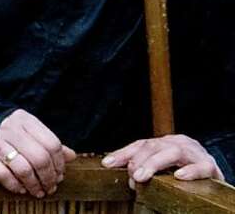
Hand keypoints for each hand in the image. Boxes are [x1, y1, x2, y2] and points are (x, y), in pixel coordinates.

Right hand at [0, 109, 76, 197]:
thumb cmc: (8, 127)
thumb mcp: (29, 127)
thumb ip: (49, 141)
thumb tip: (71, 156)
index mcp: (25, 120)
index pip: (51, 144)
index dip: (59, 164)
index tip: (60, 174)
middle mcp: (11, 129)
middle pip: (39, 158)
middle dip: (48, 178)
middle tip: (51, 187)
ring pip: (22, 168)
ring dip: (33, 185)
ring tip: (38, 191)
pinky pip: (1, 174)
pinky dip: (13, 185)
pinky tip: (20, 189)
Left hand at [102, 134, 224, 187]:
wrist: (212, 169)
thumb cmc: (184, 168)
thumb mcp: (160, 165)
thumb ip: (140, 164)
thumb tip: (112, 167)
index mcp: (163, 143)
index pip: (140, 145)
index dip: (123, 153)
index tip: (107, 164)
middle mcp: (177, 143)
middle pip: (154, 146)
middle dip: (139, 160)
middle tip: (131, 175)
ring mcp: (193, 153)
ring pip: (173, 152)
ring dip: (155, 164)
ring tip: (142, 176)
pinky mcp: (210, 165)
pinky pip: (201, 166)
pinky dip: (191, 171)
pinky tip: (179, 176)